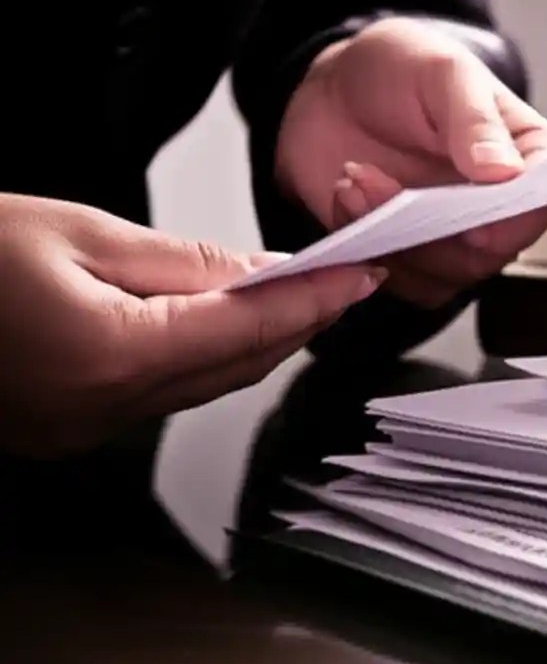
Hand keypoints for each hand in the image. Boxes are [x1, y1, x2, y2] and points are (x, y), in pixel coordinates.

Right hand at [0, 194, 386, 458]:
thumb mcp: (74, 232)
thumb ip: (180, 263)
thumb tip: (260, 275)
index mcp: (112, 358)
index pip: (251, 331)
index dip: (318, 302)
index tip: (363, 278)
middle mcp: (104, 411)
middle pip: (238, 368)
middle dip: (300, 325)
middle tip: (346, 285)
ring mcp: (82, 431)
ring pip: (206, 388)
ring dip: (258, 346)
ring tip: (303, 302)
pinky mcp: (66, 430)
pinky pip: (164, 398)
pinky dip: (207, 363)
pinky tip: (225, 333)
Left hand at [275, 17, 546, 307]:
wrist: (335, 89)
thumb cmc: (401, 70)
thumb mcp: (442, 73)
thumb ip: (475, 120)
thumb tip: (508, 171)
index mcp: (525, 157)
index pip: (540, 203)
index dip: (514, 220)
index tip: (476, 221)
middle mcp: (497, 206)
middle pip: (492, 252)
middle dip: (437, 229)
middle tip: (388, 188)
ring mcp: (453, 236)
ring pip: (443, 273)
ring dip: (395, 237)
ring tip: (354, 178)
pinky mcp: (410, 255)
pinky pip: (399, 279)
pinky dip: (367, 246)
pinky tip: (346, 194)